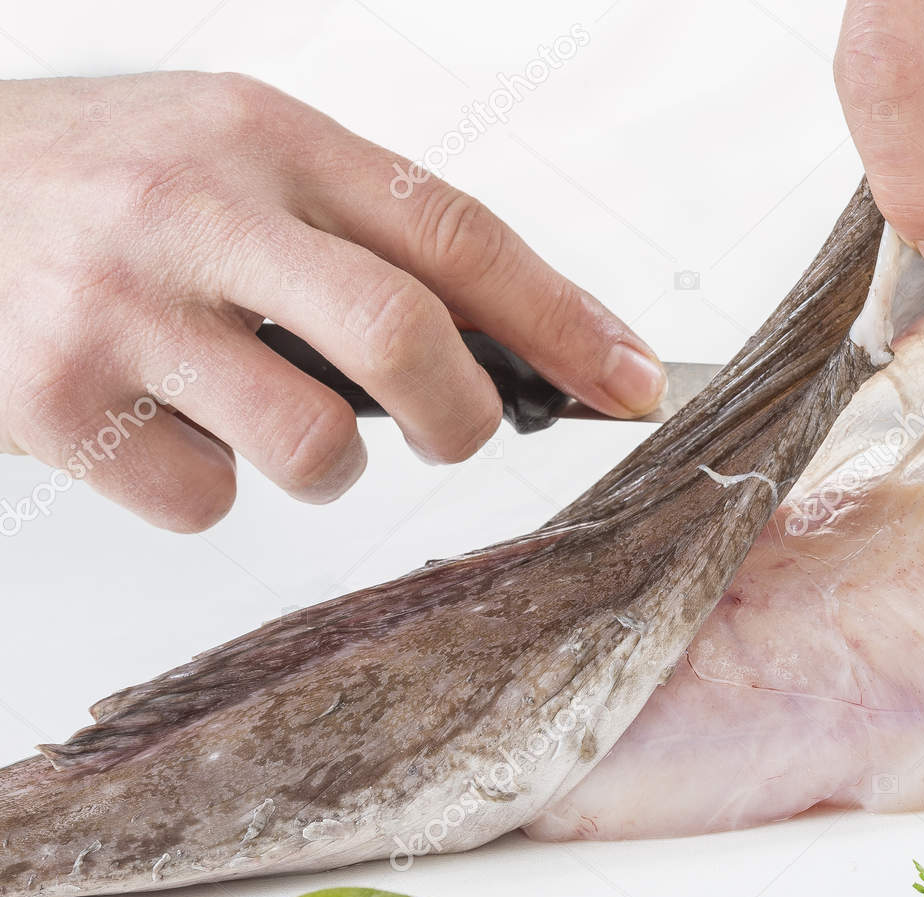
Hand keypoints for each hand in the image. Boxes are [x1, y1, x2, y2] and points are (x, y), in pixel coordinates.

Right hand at [0, 72, 664, 531]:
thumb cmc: (95, 182)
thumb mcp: (231, 154)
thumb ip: (357, 229)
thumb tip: (511, 340)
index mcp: (265, 137)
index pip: (457, 232)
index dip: (564, 319)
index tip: (632, 381)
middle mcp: (200, 211)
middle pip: (405, 336)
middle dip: (466, 416)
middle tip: (458, 434)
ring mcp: (124, 309)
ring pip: (315, 447)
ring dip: (329, 466)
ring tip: (272, 418)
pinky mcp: (59, 403)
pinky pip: (205, 499)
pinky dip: (210, 488)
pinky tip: (164, 428)